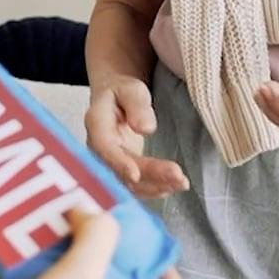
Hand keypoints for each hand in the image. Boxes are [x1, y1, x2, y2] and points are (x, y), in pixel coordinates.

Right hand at [85, 76, 187, 198]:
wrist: (116, 101)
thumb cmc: (123, 93)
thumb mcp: (131, 89)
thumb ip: (137, 105)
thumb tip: (145, 129)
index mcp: (96, 124)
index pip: (104, 148)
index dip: (118, 163)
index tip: (136, 174)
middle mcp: (98, 149)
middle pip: (120, 170)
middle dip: (150, 176)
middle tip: (178, 177)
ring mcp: (108, 164)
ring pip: (128, 184)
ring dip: (155, 187)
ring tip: (182, 183)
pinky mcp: (121, 172)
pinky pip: (135, 186)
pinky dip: (154, 189)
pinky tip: (173, 187)